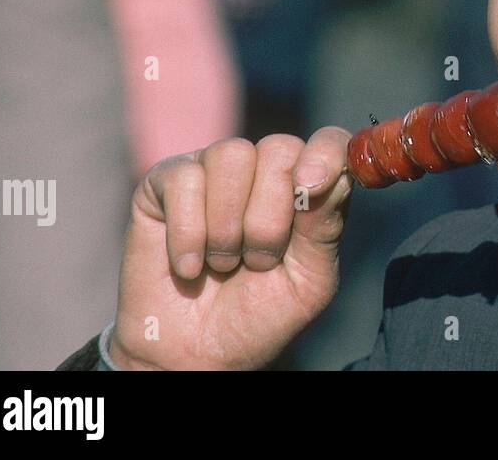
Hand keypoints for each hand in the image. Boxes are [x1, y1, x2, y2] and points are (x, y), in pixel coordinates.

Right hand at [109, 127, 352, 369]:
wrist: (194, 355)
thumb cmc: (258, 316)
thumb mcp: (308, 281)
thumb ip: (325, 227)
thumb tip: (332, 177)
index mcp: (306, 187)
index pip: (328, 142)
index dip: (325, 154)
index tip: (312, 187)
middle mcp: (262, 169)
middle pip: (279, 149)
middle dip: (270, 217)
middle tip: (257, 262)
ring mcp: (213, 171)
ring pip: (232, 155)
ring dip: (228, 225)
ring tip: (223, 263)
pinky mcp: (165, 183)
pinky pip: (184, 178)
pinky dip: (188, 232)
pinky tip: (189, 266)